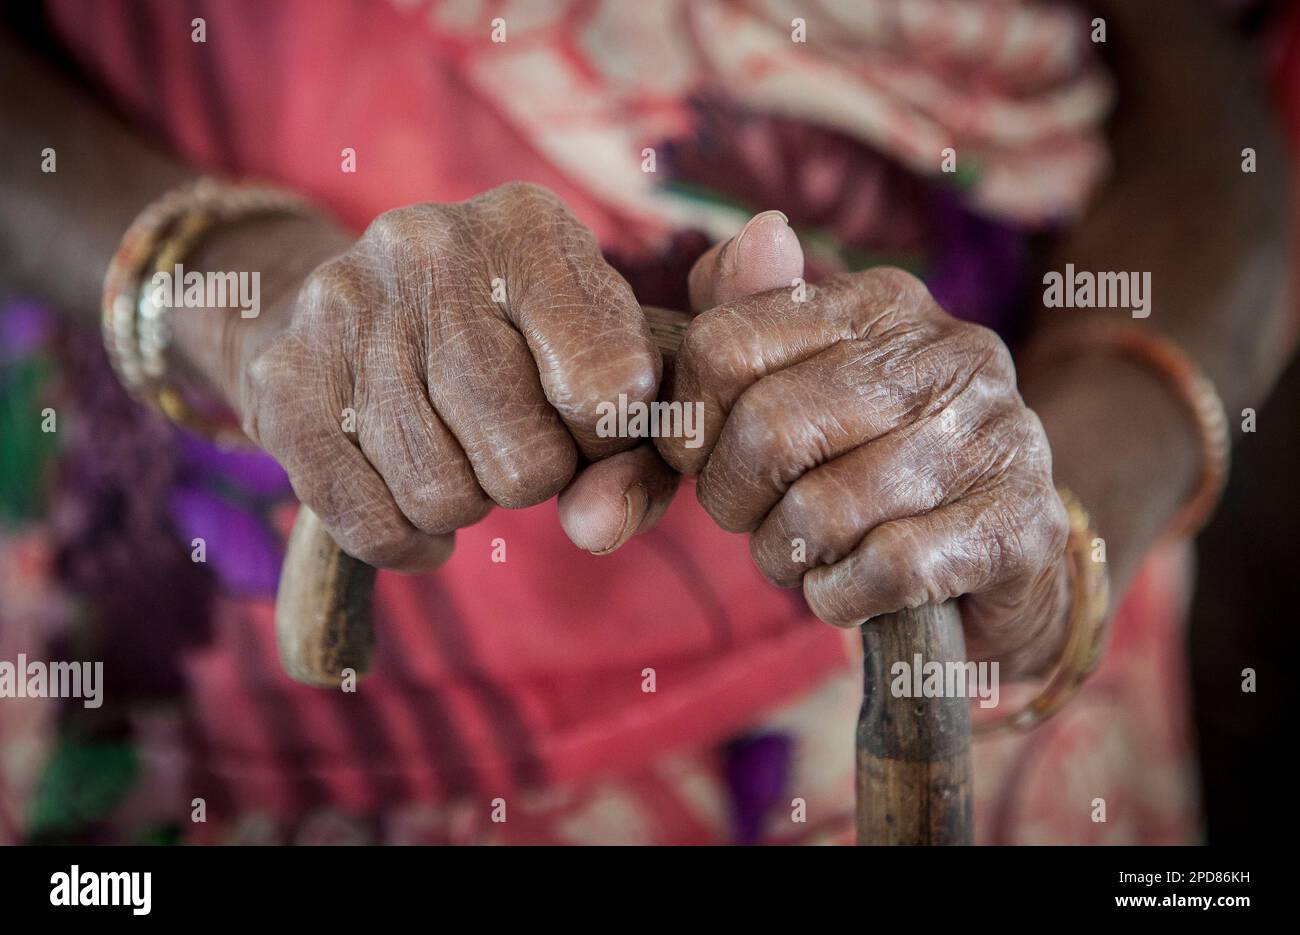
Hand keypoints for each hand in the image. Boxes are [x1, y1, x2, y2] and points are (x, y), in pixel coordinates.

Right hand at [229, 182, 670, 570]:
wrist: (354, 303)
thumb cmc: (513, 339)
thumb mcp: (596, 356)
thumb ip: (635, 449)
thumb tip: (596, 528)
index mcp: (527, 227)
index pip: (607, 384)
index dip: (607, 435)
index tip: (588, 420)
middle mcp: (427, 248)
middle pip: (525, 459)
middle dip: (535, 475)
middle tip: (514, 438)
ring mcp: (345, 311)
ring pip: (443, 497)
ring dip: (467, 503)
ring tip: (457, 449)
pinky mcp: (282, 379)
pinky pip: (369, 524)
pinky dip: (407, 538)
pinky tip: (411, 501)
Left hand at [657, 262, 1070, 675]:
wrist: (999, 552)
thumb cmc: (871, 460)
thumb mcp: (805, 377)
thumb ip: (751, 312)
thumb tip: (761, 233)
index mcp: (880, 302)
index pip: (724, 346)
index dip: (689, 425)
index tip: (703, 459)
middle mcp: (947, 352)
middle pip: (768, 432)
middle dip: (734, 501)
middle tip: (755, 520)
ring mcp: (995, 436)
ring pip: (821, 511)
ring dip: (788, 557)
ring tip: (809, 553)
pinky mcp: (1020, 524)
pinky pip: (886, 568)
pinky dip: (840, 595)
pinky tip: (849, 587)